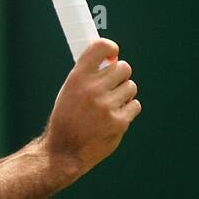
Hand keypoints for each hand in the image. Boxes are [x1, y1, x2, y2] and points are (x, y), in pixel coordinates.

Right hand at [41, 38, 139, 177]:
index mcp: (77, 77)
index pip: (101, 47)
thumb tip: (111, 60)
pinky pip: (135, 105)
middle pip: (123, 67)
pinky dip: (127, 110)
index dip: (110, 48)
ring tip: (110, 104)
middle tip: (111, 85)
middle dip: (119, 75)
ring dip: (124, 94)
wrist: (64, 151)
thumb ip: (87, 75)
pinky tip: (113, 116)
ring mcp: (107, 106)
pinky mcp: (119, 121)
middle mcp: (92, 89)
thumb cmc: (65, 119)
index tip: (112, 53)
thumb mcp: (67, 91)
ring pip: (131, 87)